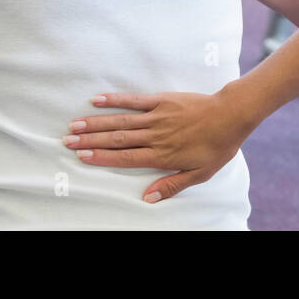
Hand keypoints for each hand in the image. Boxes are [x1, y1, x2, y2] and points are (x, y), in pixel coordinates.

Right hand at [65, 89, 253, 202]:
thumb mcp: (199, 174)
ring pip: (121, 121)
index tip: (82, 156)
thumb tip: (147, 198)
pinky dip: (115, 100)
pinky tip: (98, 100)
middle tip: (68, 140)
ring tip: (75, 124)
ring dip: (96, 123)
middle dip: (91, 140)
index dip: (102, 157)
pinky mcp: (162, 100)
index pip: (125, 157)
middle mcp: (155, 136)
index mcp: (162, 155)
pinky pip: (135, 100)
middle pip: (117, 139)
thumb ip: (172, 185)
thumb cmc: (217, 147)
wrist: (231, 115)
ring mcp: (157, 116)